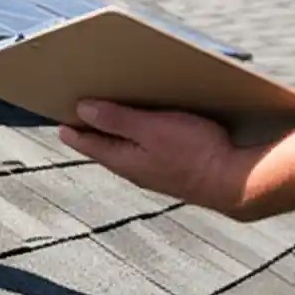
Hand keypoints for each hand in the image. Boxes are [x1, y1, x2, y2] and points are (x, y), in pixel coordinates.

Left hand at [59, 99, 248, 215]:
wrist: (238, 183)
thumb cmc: (195, 153)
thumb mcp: (151, 130)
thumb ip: (116, 120)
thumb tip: (81, 110)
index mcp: (123, 161)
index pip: (87, 144)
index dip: (71, 129)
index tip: (57, 119)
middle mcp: (135, 170)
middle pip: (105, 148)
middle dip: (91, 130)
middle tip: (76, 114)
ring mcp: (155, 173)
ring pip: (127, 151)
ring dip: (115, 134)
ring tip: (108, 117)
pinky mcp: (175, 170)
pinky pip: (147, 152)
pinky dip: (138, 138)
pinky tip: (147, 130)